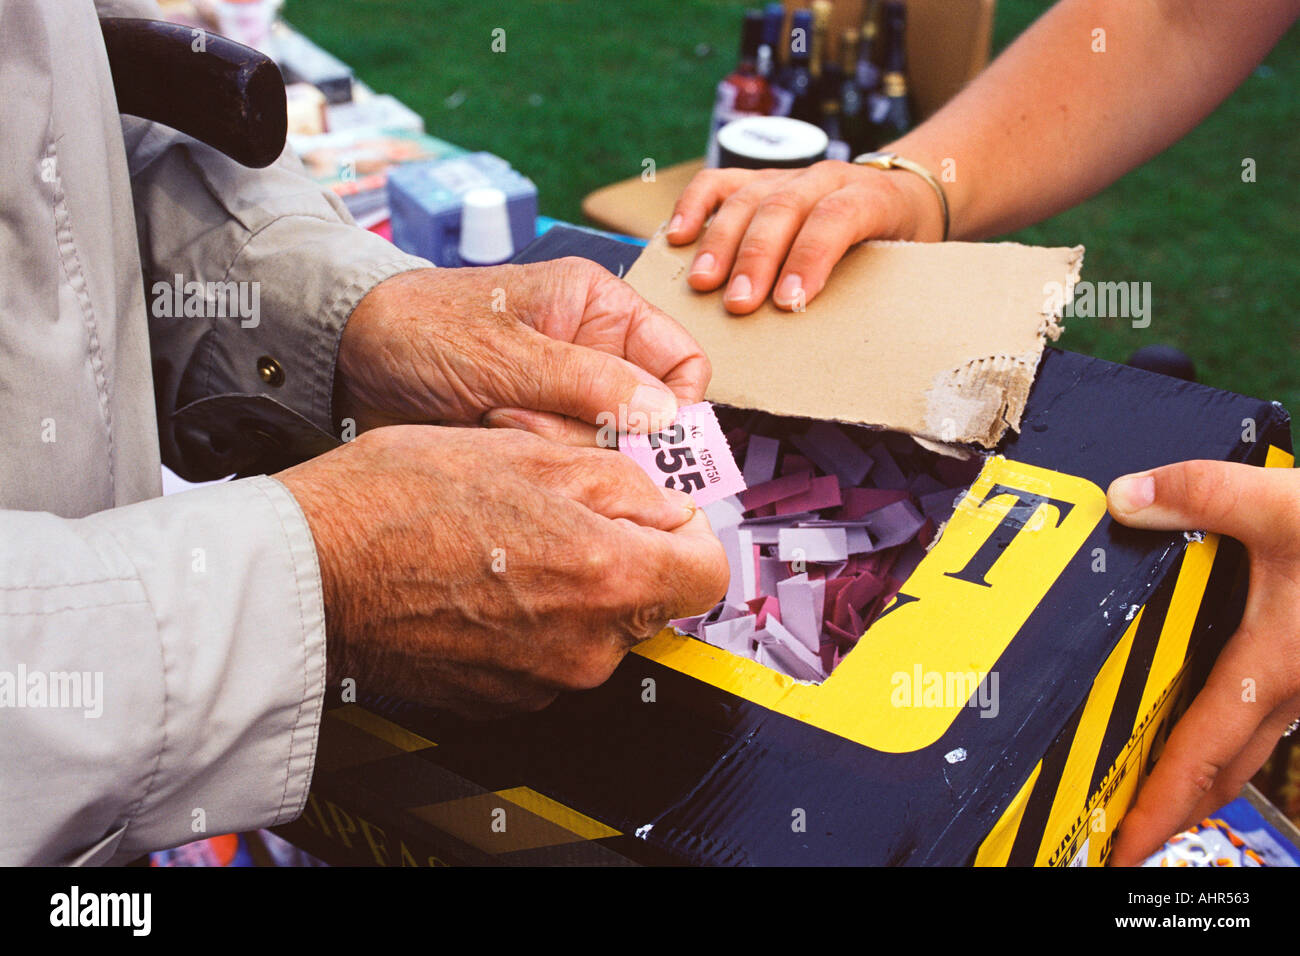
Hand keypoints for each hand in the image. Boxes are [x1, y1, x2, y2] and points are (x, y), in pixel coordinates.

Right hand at [277, 425, 727, 716]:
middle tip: (563, 511)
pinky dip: (534, 620)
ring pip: (597, 626)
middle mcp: (585, 647)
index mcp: (605, 578)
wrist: (311, 571)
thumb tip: (667, 505)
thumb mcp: (527, 451)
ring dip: (574, 584)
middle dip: (623, 552)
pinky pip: (549, 654)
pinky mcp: (503, 700)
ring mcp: (544, 682)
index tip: (656, 512)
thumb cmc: (399, 502)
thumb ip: (621, 482)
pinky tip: (483, 580)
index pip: (707, 573)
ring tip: (509, 540)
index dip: (686, 531)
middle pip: (650, 599)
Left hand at [335, 257, 710, 445]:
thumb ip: (589, 383)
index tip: (653, 440)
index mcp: (600, 309)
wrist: (347, 360)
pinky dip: (534, 460)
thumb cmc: (420, 329)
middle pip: (648, 417)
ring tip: (499, 417)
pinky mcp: (536, 433)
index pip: (683, 361)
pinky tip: (489, 431)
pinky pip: (565, 464)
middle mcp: (593, 353)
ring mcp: (565, 398)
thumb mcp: (507, 353)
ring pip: (606, 448)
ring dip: (557, 445)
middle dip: (600, 431)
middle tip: (541, 420)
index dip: (681, 405)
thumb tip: (667, 416)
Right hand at [666, 159, 943, 314]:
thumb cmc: (898, 239)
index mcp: (870, 196)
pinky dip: (694, 206)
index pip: (836, 218)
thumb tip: (841, 342)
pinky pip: (718, 183)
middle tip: (738, 304)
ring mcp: (788, 176)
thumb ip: (871, 286)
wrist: (903, 193)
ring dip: (720, 242)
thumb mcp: (904, 261)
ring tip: (702, 283)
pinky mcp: (758, 179)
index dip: (810, 257)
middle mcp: (825, 179)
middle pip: (783, 209)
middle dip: (756, 258)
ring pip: (747, 197)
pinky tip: (678, 236)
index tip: (789, 301)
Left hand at [1105, 460, 1299, 864]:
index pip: (1199, 753)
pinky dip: (1242, 724)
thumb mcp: (1284, 506)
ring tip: (1167, 776)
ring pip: (1256, 740)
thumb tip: (1126, 498)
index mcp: (1272, 665)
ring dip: (1211, 764)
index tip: (1125, 848)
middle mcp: (1297, 686)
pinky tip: (1228, 702)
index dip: (1156, 806)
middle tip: (1132, 827)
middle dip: (1176, 803)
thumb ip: (1201, 495)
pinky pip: (1280, 710)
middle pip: (1225, 766)